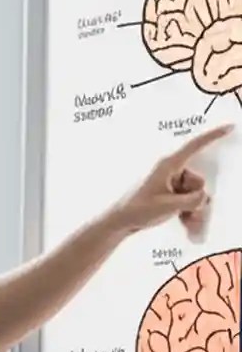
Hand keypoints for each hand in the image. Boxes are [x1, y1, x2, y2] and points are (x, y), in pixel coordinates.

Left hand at [104, 123, 232, 235]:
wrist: (122, 222)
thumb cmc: (139, 210)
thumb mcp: (168, 206)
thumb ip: (191, 200)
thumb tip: (204, 196)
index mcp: (168, 166)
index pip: (194, 147)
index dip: (213, 136)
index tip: (230, 127)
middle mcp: (172, 171)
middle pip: (199, 181)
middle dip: (197, 200)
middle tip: (186, 214)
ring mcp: (172, 183)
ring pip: (196, 194)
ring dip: (194, 210)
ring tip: (184, 221)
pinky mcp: (171, 193)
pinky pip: (190, 201)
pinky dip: (190, 212)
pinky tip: (185, 224)